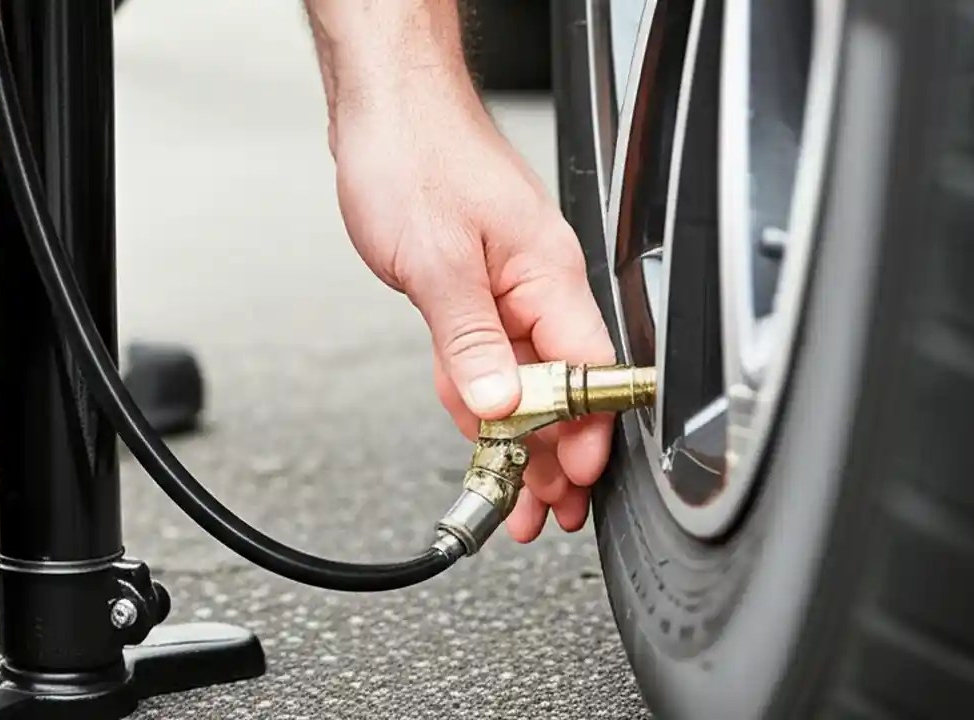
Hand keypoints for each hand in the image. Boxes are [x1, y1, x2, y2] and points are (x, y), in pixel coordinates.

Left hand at [331, 80, 616, 542]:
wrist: (385, 105)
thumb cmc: (416, 155)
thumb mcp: (436, 260)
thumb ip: (469, 341)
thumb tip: (499, 406)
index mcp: (547, 275)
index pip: (588, 369)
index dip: (586, 432)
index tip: (576, 481)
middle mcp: (535, 284)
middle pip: (561, 387)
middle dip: (557, 455)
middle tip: (546, 512)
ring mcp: (504, 287)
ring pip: (523, 379)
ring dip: (520, 440)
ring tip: (518, 497)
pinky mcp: (472, 287)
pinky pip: (485, 357)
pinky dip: (481, 399)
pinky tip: (479, 436)